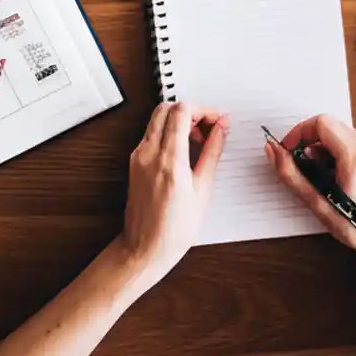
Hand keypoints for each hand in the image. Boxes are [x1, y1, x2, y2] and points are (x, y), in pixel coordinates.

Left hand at [119, 102, 228, 284]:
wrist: (146, 248)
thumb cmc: (174, 228)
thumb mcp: (203, 189)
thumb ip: (212, 151)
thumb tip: (221, 128)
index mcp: (169, 160)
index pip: (182, 111)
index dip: (203, 110)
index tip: (216, 120)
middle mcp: (149, 154)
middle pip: (167, 108)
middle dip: (191, 111)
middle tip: (207, 126)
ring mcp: (138, 157)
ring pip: (157, 119)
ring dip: (179, 120)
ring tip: (197, 140)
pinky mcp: (134, 162)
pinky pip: (151, 134)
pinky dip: (169, 132)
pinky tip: (183, 150)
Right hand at [264, 115, 355, 257]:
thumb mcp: (317, 202)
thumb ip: (291, 173)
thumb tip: (273, 151)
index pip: (320, 122)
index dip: (298, 133)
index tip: (287, 151)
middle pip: (327, 126)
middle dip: (308, 143)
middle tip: (301, 168)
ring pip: (336, 133)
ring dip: (319, 150)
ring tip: (318, 178)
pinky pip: (346, 142)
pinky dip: (332, 154)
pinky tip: (331, 178)